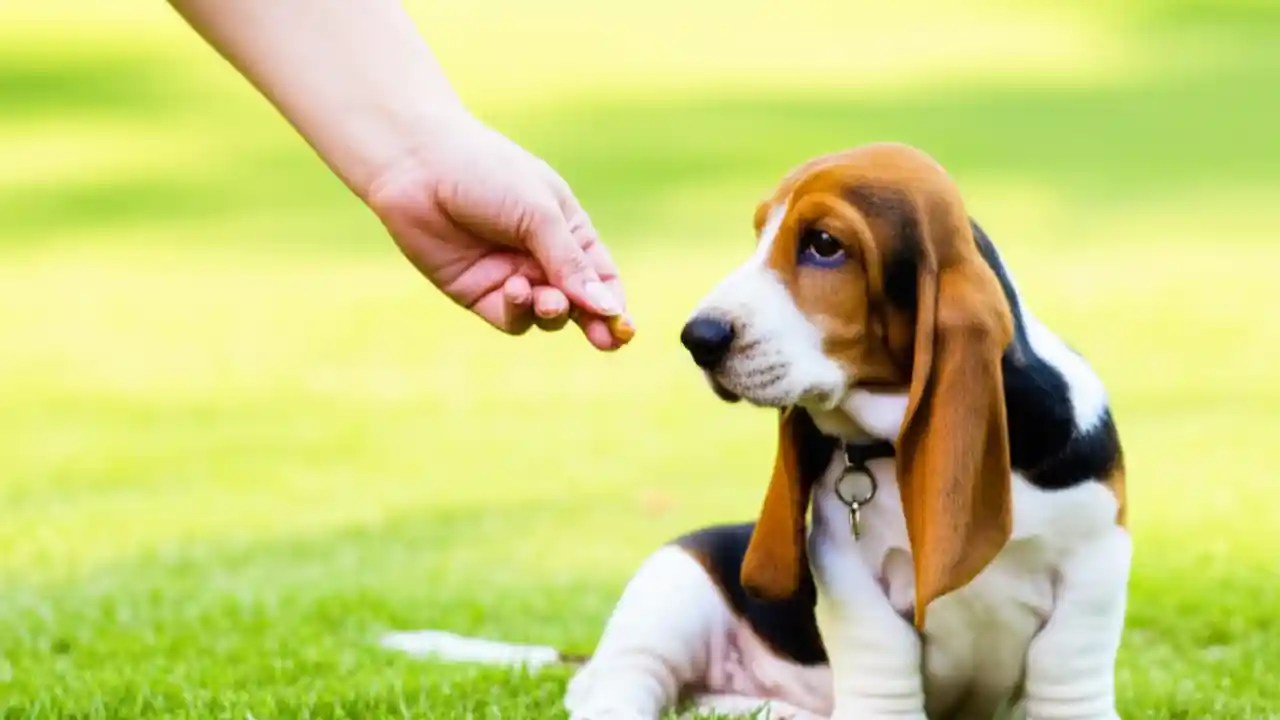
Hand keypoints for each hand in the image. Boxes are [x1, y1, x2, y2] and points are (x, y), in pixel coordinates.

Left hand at [366, 111, 628, 349]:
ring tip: (547, 299)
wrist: (418, 166)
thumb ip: (571, 263)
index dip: (614, 303)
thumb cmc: (487, 173)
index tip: (625, 328)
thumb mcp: (540, 214)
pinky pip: (511, 318)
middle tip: (605, 340)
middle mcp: (541, 257)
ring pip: (546, 316)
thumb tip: (608, 308)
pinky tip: (514, 290)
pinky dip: (519, 310)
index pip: (600, 275)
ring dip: (554, 312)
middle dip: (593, 321)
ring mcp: (511, 277)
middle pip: (579, 303)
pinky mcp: (478, 294)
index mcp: (567, 229)